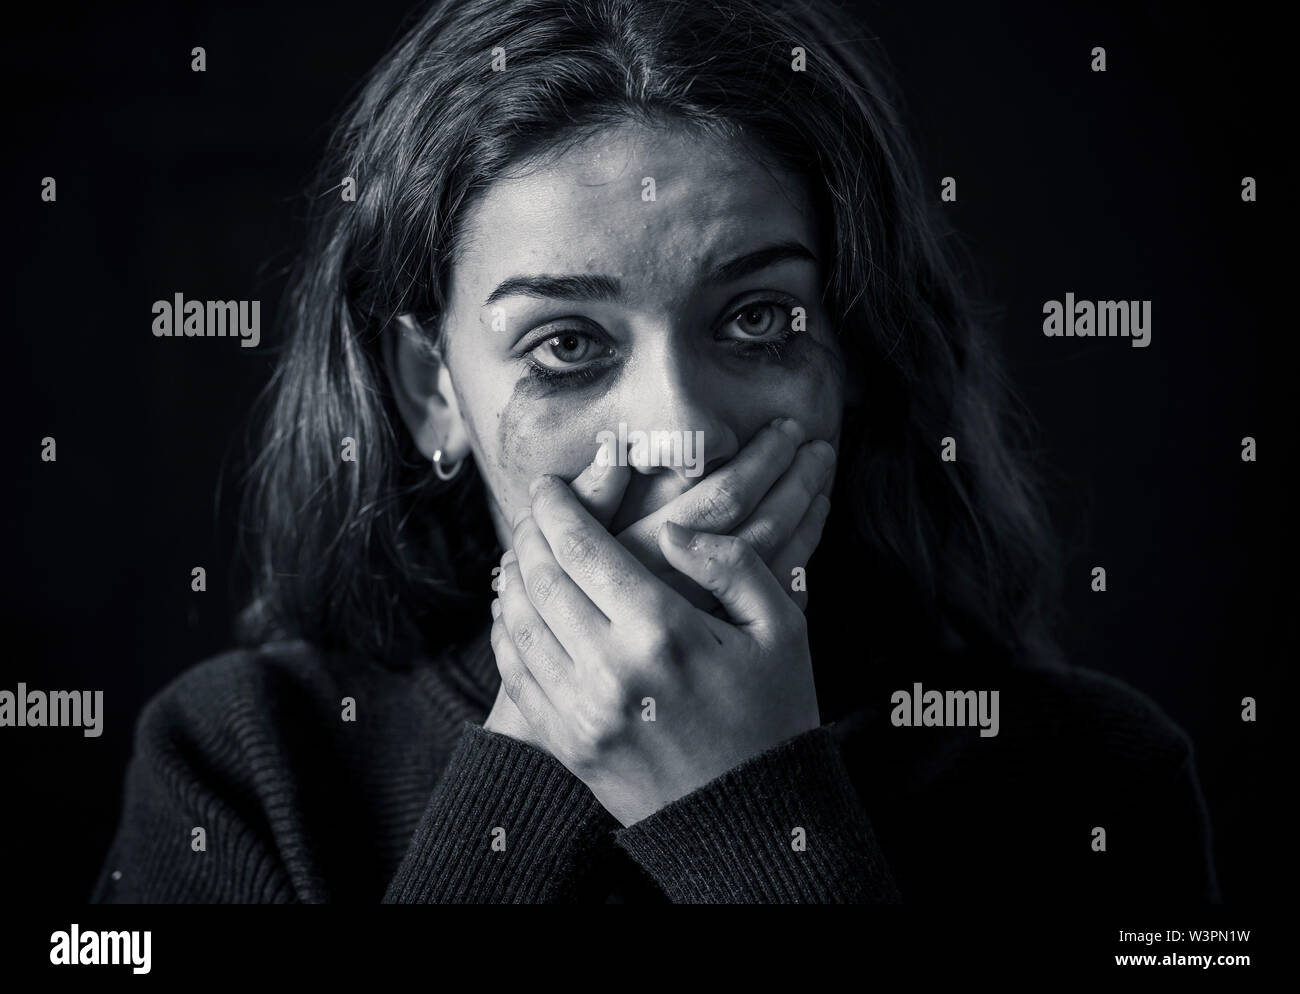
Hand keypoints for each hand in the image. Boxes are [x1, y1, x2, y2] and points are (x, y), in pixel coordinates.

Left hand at [483, 417, 833, 742]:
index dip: (557, 508)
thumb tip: (672, 531)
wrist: (750, 820)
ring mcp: (582, 712)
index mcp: (663, 632)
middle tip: (532, 511)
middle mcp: (611, 670)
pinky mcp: (568, 744)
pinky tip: (514, 611)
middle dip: (529, 535)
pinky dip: (505, 632)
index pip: (584, 550)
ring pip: (520, 624)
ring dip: (512, 579)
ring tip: (521, 553)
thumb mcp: (782, 630)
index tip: (548, 485)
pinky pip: (516, 675)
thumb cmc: (775, 714)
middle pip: (542, 579)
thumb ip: (732, 566)